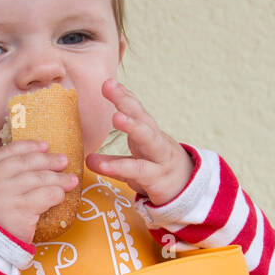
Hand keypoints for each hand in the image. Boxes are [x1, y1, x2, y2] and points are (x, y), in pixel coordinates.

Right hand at [0, 141, 77, 244]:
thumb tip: (19, 171)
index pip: (4, 153)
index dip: (26, 147)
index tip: (43, 145)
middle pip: (24, 163)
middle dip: (46, 159)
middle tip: (63, 161)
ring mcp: (7, 194)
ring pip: (38, 178)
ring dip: (58, 178)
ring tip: (71, 180)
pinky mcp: (21, 210)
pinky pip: (45, 196)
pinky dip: (56, 194)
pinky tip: (62, 196)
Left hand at [85, 78, 194, 204]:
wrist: (186, 192)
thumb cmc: (157, 173)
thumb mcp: (136, 164)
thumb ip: (114, 160)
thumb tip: (88, 158)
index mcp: (148, 133)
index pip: (136, 110)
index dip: (123, 95)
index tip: (108, 83)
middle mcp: (156, 141)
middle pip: (143, 117)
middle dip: (126, 101)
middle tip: (108, 86)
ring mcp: (159, 159)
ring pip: (148, 139)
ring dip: (133, 127)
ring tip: (116, 117)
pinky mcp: (158, 178)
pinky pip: (138, 171)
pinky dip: (120, 167)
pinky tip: (102, 165)